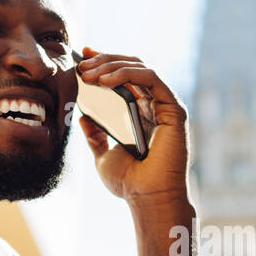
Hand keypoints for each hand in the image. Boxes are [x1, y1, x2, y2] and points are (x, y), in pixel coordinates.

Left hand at [75, 47, 190, 209]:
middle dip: (105, 60)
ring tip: (88, 73)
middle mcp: (155, 107)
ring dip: (111, 66)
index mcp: (142, 114)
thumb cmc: (130, 183)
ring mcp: (166, 107)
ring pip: (141, 69)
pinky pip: (152, 79)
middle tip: (82, 64)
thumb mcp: (104, 155)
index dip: (105, 63)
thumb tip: (83, 117)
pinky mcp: (174, 109)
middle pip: (132, 68)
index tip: (82, 57)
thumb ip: (96, 137)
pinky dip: (128, 74)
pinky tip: (106, 80)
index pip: (125, 78)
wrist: (147, 198)